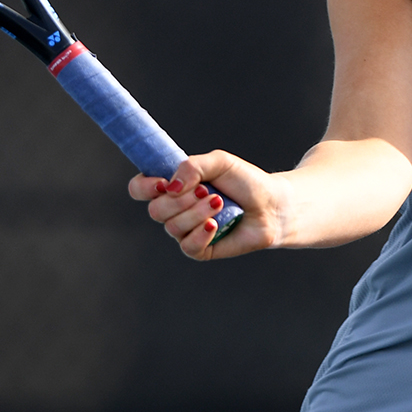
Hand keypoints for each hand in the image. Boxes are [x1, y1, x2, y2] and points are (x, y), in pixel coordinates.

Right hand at [126, 150, 280, 259]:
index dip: (144, 187)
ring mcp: (186, 231)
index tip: (162, 182)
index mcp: (173, 186)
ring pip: (173, 227)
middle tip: (206, 191)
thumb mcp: (219, 162)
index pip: (139, 189)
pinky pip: (188, 246)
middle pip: (155, 211)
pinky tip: (216, 225)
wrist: (272, 205)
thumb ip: (191, 166)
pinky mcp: (200, 249)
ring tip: (221, 203)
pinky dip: (202, 233)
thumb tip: (169, 186)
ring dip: (198, 213)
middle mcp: (175, 210)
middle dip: (181, 200)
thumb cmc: (245, 181)